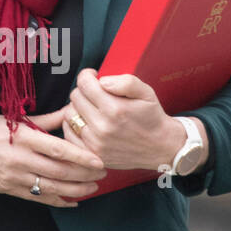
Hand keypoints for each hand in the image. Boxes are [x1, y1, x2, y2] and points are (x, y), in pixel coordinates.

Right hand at [0, 106, 107, 207]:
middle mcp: (19, 159)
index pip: (58, 149)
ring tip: (93, 187)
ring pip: (52, 188)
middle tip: (103, 173)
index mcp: (23, 137)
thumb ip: (47, 119)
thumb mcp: (16, 119)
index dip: (81, 157)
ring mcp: (14, 177)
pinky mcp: (9, 189)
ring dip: (76, 190)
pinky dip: (58, 201)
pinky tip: (73, 201)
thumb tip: (72, 110)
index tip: (99, 160)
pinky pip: (38, 198)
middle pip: (59, 171)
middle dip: (85, 175)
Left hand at [60, 68, 184, 172]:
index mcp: (115, 109)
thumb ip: (125, 82)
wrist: (160, 147)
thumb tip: (102, 81)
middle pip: (75, 97)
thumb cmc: (152, 118)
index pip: (84, 84)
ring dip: (77, 107)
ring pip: (69, 115)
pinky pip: (69, 134)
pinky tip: (86, 122)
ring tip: (91, 107)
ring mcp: (95, 142)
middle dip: (84, 91)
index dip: (87, 76)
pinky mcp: (92, 154)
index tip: (93, 77)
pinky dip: (73, 125)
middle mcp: (103, 127)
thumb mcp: (146, 93)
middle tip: (95, 93)